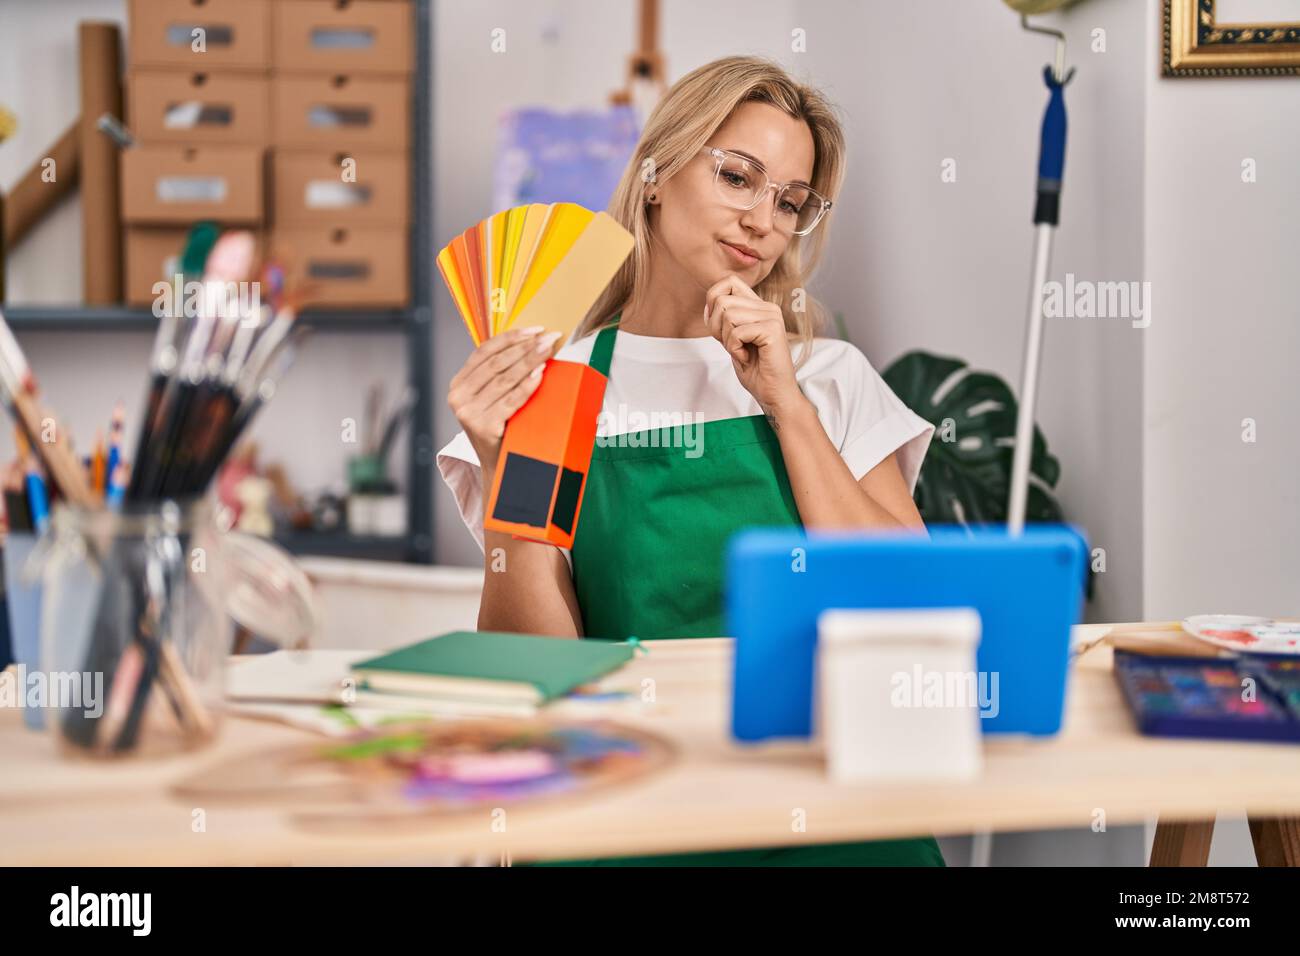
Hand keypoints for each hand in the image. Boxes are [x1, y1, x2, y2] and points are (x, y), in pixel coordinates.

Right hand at [447, 325, 562, 474]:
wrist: (500, 467)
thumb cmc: (502, 428)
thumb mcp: (492, 398)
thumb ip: (500, 375)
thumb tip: (532, 343)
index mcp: (459, 384)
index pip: (484, 352)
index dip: (510, 338)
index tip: (535, 330)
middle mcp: (458, 396)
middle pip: (497, 364)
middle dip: (525, 347)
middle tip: (549, 338)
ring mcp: (468, 413)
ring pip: (504, 379)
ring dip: (529, 361)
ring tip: (548, 350)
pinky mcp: (483, 426)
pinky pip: (511, 400)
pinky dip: (527, 385)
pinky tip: (540, 374)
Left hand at [703, 275, 802, 413]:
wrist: (773, 393)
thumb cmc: (754, 370)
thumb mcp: (732, 339)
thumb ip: (723, 319)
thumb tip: (709, 303)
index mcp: (759, 306)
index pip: (729, 281)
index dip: (713, 301)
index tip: (719, 327)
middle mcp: (767, 307)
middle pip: (721, 300)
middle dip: (716, 327)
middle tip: (732, 345)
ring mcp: (772, 316)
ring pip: (727, 315)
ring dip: (727, 340)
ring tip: (742, 352)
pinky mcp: (772, 330)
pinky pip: (737, 332)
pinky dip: (734, 349)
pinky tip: (747, 357)